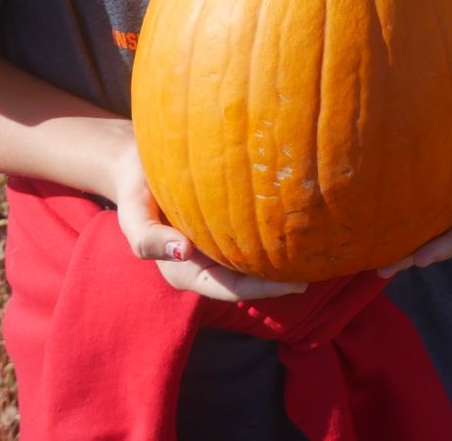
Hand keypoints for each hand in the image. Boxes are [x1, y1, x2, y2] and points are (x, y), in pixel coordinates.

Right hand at [107, 129, 306, 300]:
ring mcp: (215, 245)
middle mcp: (204, 262)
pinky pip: (250, 234)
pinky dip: (271, 234)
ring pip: (253, 259)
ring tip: (318, 250)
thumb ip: (148, 237)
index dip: (263, 289)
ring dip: (281, 259)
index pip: (230, 288)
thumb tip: (181, 251)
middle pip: (249, 279)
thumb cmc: (136, 188)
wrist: (138, 162)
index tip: (296, 284)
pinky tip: (298, 224)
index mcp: (184, 269)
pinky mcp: (223, 224)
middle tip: (319, 268)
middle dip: (281, 279)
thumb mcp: (132, 213)